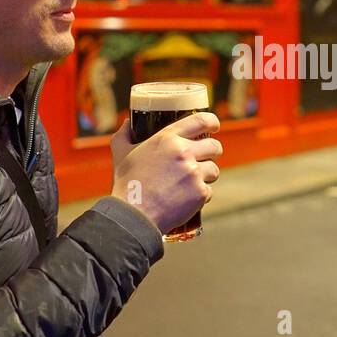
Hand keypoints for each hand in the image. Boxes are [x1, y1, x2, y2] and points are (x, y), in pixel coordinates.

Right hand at [111, 112, 221, 233]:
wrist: (133, 215)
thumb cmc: (127, 184)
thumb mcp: (121, 153)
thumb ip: (125, 134)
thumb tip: (129, 123)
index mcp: (168, 138)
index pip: (201, 120)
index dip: (212, 122)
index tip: (214, 126)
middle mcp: (184, 153)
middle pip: (215, 146)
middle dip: (213, 152)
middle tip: (204, 159)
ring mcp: (194, 173)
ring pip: (214, 170)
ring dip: (206, 176)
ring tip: (191, 183)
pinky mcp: (200, 193)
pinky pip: (209, 191)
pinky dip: (200, 196)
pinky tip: (185, 199)